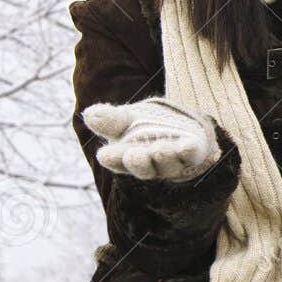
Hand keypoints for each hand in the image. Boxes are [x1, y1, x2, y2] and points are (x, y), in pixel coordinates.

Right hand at [82, 98, 219, 181]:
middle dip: (138, 161)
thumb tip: (89, 114)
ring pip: (167, 164)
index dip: (113, 158)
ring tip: (159, 149)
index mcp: (124, 156)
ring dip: (163, 156)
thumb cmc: (144, 125)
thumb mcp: (125, 119)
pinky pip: (190, 155)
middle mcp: (148, 163)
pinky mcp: (192, 154)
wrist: (178, 124)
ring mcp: (171, 161)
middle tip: (133, 155)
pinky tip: (188, 145)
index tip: (107, 154)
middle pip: (142, 167)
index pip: (115, 160)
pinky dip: (188, 151)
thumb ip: (110, 119)